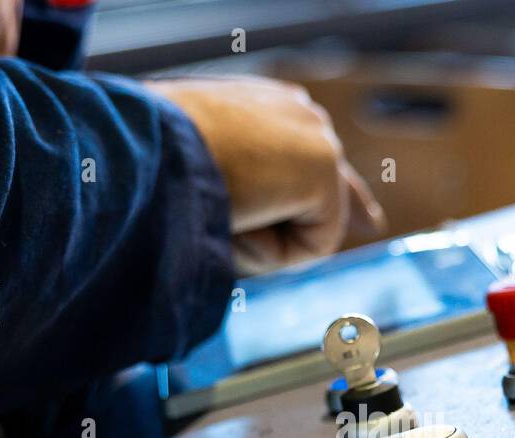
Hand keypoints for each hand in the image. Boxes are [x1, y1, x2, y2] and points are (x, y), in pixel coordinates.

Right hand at [148, 76, 385, 273]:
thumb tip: (257, 235)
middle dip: (330, 220)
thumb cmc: (151, 162)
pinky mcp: (321, 168)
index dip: (345, 195)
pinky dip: (270, 251)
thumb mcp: (193, 178)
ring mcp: (313, 136)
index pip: (316, 157)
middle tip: (321, 224)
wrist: (145, 149)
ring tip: (218, 210)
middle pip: (334, 191)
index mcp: (266, 107)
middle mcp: (297, 113)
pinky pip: (310, 248)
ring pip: (308, 229)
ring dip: (259, 241)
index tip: (369, 222)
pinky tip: (238, 219)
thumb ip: (239, 198)